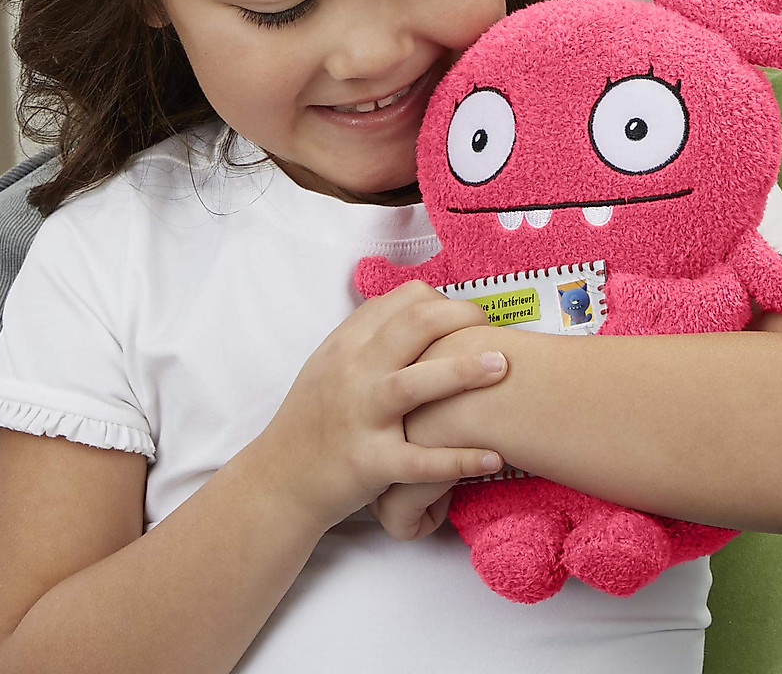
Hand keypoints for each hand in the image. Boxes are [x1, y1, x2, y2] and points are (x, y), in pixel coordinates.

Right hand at [257, 281, 508, 532]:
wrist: (279, 479)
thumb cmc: (314, 417)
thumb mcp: (330, 361)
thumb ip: (369, 333)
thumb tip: (420, 304)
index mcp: (347, 344)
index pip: (403, 301)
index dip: (443, 303)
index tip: (464, 318)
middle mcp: (353, 373)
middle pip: (414, 327)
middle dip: (461, 319)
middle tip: (493, 330)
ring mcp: (360, 417)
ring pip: (415, 385)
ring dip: (464, 372)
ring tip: (502, 367)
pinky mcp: (369, 463)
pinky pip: (419, 461)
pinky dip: (458, 458)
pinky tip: (493, 457)